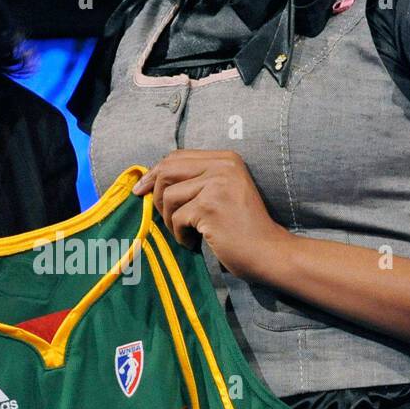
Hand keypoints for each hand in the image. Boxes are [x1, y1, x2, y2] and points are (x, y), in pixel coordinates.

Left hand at [132, 150, 285, 279]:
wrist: (268, 252)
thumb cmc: (242, 228)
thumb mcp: (222, 193)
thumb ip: (195, 180)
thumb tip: (149, 181)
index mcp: (226, 159)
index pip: (177, 156)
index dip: (154, 173)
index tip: (141, 190)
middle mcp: (223, 166)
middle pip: (167, 170)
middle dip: (156, 195)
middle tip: (160, 217)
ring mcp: (217, 184)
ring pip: (169, 196)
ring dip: (169, 220)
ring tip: (185, 233)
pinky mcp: (210, 206)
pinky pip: (177, 218)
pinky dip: (180, 235)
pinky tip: (194, 242)